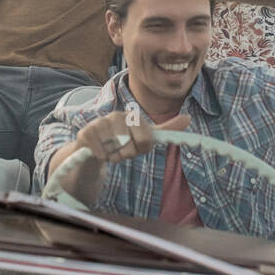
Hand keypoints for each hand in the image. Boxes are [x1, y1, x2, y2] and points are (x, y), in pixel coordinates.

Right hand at [74, 110, 189, 162]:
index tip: (135, 147)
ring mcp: (99, 123)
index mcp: (132, 117)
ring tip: (111, 151)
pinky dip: (103, 157)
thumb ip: (166, 130)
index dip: (140, 148)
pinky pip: (100, 152)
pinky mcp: (86, 132)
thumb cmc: (123, 142)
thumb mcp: (145, 137)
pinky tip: (100, 152)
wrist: (94, 148)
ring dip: (114, 157)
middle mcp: (115, 116)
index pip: (145, 138)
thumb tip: (188, 118)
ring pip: (114, 150)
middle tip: (121, 151)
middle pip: (129, 146)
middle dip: (126, 154)